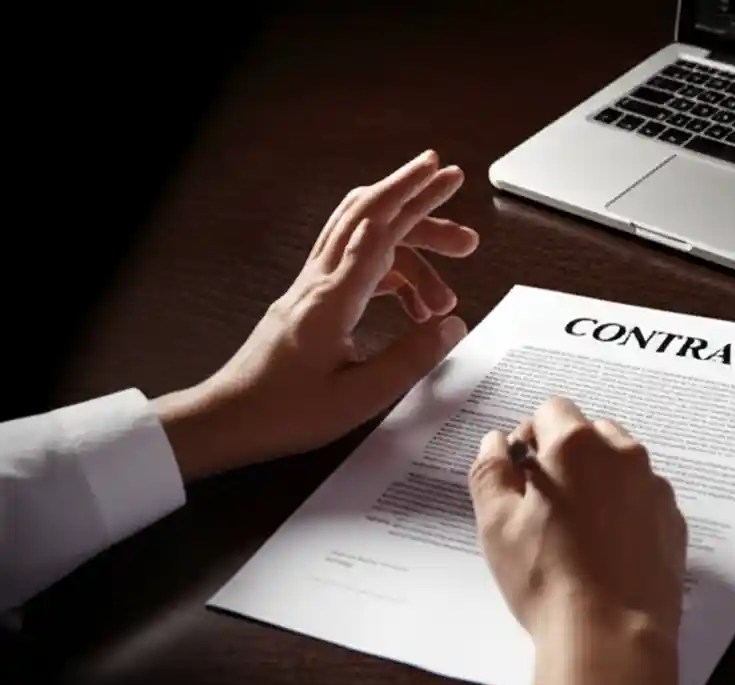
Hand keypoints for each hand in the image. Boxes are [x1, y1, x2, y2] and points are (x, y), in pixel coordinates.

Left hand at [154, 149, 478, 479]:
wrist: (228, 418)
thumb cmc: (285, 413)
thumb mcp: (359, 397)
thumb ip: (410, 357)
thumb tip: (452, 325)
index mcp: (332, 299)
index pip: (382, 230)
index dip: (417, 199)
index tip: (446, 175)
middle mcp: (319, 281)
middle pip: (371, 219)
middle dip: (421, 212)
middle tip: (466, 238)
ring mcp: (310, 288)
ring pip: (363, 239)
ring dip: (409, 253)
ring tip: (445, 294)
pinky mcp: (308, 301)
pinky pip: (355, 267)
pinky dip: (391, 275)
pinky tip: (413, 307)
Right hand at [469, 397, 686, 684]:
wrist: (611, 634)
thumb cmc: (547, 579)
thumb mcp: (496, 525)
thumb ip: (490, 471)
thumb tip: (495, 443)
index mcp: (576, 446)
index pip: (552, 410)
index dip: (531, 436)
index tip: (521, 472)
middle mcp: (623, 455)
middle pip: (591, 431)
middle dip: (568, 454)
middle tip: (547, 501)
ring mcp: (654, 487)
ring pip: (622, 464)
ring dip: (600, 480)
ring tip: (579, 528)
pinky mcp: (673, 520)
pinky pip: (645, 498)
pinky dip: (627, 510)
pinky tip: (608, 548)